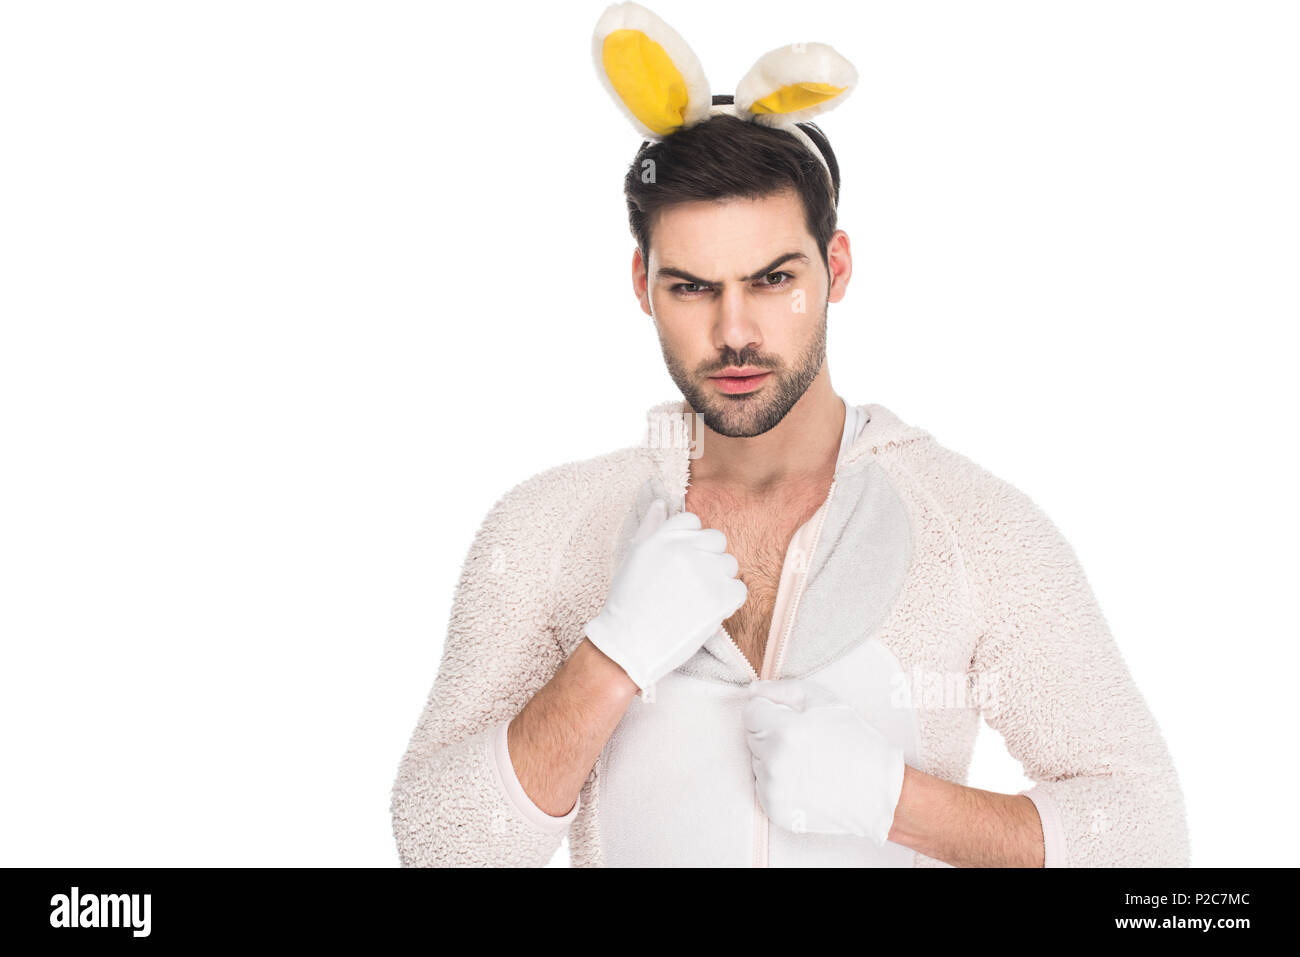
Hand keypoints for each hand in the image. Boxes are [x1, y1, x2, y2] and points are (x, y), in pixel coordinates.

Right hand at [584, 500, 746, 694]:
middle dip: (709, 559)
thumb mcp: (634, 557)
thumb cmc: (627, 603)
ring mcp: (703, 572)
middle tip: (691, 585)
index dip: (691, 543)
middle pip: (716, 540)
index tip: (682, 564)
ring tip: (696, 600)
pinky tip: (708, 612)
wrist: (629, 644)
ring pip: (730, 564)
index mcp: (662, 537)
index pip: (692, 521)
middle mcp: (684, 549)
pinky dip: (728, 602)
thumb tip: (661, 503)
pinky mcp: (718, 597)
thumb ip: (651, 527)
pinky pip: (739, 589)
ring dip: (719, 581)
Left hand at [743, 677, 904, 845]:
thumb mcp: (825, 701)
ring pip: (757, 762)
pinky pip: (763, 786)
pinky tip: (804, 780)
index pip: (750, 712)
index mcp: (784, 731)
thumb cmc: (855, 741)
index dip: (771, 711)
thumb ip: (782, 690)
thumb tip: (752, 691)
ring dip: (773, 758)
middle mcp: (773, 762)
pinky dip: (777, 781)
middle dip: (771, 733)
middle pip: (751, 736)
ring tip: (807, 761)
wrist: (878, 791)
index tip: (792, 719)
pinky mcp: (775, 810)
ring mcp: (773, 790)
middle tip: (804, 740)